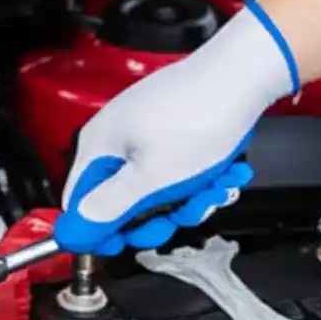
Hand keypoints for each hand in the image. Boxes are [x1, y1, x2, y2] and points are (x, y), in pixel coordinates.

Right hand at [54, 0, 298, 255]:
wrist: (245, 75)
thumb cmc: (199, 114)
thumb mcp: (151, 177)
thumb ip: (111, 207)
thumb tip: (74, 230)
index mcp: (100, 146)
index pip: (79, 202)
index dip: (99, 230)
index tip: (122, 245)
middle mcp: (118, 139)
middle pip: (123, 202)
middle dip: (157, 216)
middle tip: (178, 214)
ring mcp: (147, 134)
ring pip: (158, 192)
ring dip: (188, 199)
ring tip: (210, 186)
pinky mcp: (174, 133)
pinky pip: (180, 174)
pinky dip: (202, 180)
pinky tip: (221, 172)